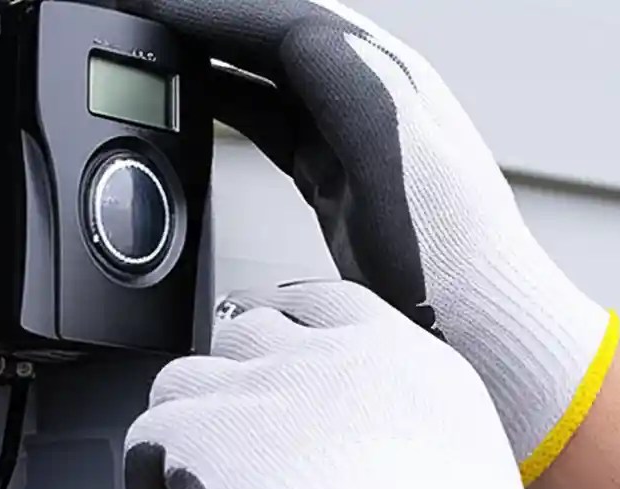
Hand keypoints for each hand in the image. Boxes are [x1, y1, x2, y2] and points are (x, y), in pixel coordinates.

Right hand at [118, 0, 619, 482]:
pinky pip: (272, 116)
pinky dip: (227, 100)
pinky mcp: (340, 175)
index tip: (147, 2)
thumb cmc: (447, 258)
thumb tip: (294, 33)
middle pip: (271, 31)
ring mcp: (354, 134)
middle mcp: (371, 93)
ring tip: (155, 41)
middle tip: (140, 12)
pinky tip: (196, 97)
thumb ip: (344, 83)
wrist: (479, 325)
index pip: (281, 18)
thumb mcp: (392, 155)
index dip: (211, 7)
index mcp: (384, 78)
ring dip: (212, 50)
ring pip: (269, 70)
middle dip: (205, 19)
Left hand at [123, 280, 537, 488]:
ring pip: (188, 376)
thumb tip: (419, 462)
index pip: (325, 306)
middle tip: (242, 426)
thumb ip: (429, 435)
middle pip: (251, 332)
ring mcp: (253, 388)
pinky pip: (146, 438)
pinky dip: (148, 483)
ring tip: (195, 466)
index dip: (295, 327)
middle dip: (241, 374)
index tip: (287, 349)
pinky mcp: (198, 433)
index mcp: (387, 352)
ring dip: (187, 419)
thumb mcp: (471, 458)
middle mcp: (316, 355)